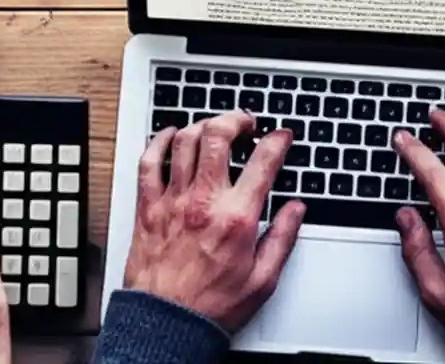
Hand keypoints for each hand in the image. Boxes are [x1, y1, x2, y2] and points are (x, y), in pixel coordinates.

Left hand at [124, 111, 305, 331]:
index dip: (277, 140)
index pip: (263, 161)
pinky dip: (159, 142)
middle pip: (218, 136)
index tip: (281, 136)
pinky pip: (149, 162)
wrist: (166, 324)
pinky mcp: (148, 208)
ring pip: (184, 141)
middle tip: (245, 123)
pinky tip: (170, 137)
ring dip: (202, 126)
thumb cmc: (210, 306)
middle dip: (236, 120)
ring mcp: (173, 201)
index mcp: (236, 218)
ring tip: (213, 128)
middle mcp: (204, 202)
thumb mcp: (263, 278)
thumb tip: (296, 210)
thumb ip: (283, 238)